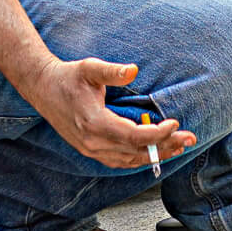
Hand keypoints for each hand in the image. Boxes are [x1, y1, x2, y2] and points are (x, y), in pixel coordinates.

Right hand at [18, 58, 195, 169]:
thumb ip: (112, 71)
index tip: (175, 123)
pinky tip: (153, 152)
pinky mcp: (90, 150)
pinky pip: (120, 161)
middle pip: (137, 151)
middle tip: (189, 138)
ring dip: (156, 155)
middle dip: (166, 146)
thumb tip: (133, 70)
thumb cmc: (67, 77)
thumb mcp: (89, 68)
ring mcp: (91, 149)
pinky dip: (139, 159)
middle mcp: (93, 142)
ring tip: (177, 147)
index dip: (158, 134)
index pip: (134, 137)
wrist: (42, 88)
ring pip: (130, 160)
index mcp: (94, 124)